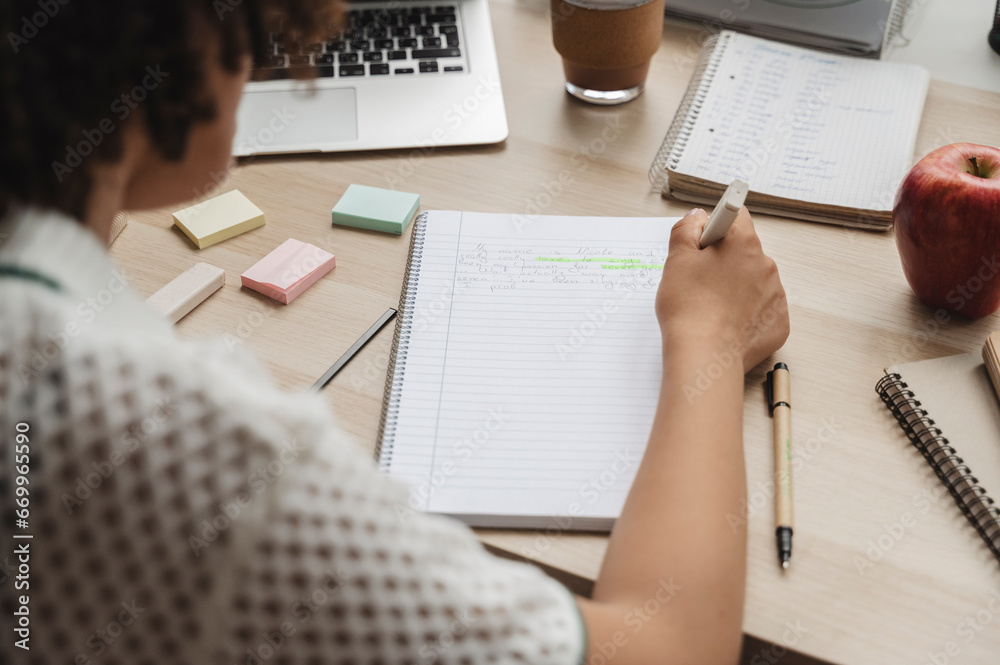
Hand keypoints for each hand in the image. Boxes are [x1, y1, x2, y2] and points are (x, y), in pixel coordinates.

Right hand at [655, 207, 788, 372]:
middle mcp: (766, 265)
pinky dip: (745, 314)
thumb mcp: (676, 260)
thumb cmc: (688, 308)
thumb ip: (686, 229)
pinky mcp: (778, 323)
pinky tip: (725, 325)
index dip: (715, 228)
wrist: (704, 357)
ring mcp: (776, 296)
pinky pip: (761, 310)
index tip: (702, 244)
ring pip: (753, 282)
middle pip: (744, 252)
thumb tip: (699, 217)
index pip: (736, 217)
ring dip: (735, 288)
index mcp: (743, 244)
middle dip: (723, 261)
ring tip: (710, 309)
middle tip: (698, 283)